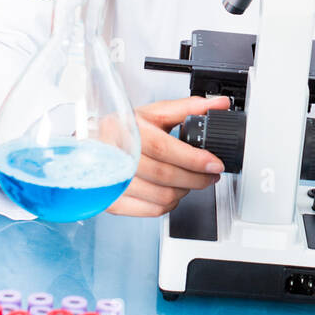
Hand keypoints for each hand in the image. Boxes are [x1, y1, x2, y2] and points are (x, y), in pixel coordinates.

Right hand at [108, 95, 229, 216]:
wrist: (94, 147)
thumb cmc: (125, 130)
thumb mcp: (155, 113)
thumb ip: (189, 108)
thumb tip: (219, 104)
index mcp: (128, 130)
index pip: (163, 148)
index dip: (193, 159)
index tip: (214, 163)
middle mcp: (118, 156)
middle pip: (165, 175)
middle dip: (196, 178)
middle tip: (210, 174)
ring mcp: (114, 182)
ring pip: (161, 196)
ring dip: (184, 191)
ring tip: (191, 181)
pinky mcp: (114, 201)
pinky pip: (151, 210)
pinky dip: (169, 204)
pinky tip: (172, 192)